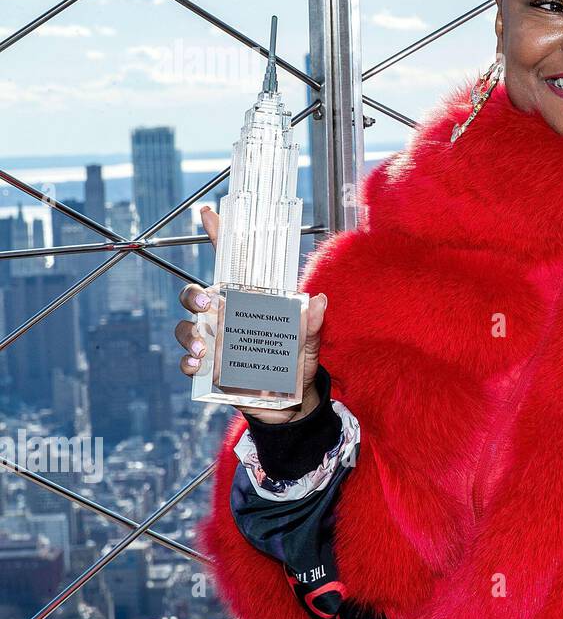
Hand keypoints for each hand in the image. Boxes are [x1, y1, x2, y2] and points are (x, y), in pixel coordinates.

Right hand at [175, 205, 328, 423]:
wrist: (292, 405)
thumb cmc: (299, 365)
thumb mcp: (310, 344)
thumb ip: (313, 325)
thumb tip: (320, 302)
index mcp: (252, 302)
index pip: (233, 266)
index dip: (220, 237)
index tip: (209, 213)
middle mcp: (229, 317)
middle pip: (197, 294)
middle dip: (193, 294)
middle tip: (207, 302)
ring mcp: (216, 341)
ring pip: (187, 326)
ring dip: (189, 333)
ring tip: (204, 349)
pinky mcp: (209, 368)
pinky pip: (188, 360)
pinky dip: (188, 362)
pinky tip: (198, 365)